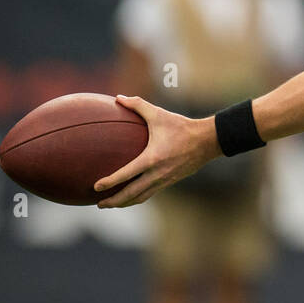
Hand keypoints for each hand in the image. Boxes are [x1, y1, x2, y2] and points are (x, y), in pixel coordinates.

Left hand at [94, 95, 221, 207]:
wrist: (207, 141)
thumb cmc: (181, 126)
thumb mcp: (159, 114)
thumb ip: (138, 105)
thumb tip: (118, 98)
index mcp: (152, 158)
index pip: (126, 174)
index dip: (110, 181)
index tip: (96, 187)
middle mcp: (157, 173)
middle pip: (132, 193)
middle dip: (114, 201)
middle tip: (98, 204)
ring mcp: (165, 180)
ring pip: (141, 197)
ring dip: (125, 203)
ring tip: (111, 204)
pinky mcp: (170, 181)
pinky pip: (150, 193)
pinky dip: (138, 198)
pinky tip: (130, 197)